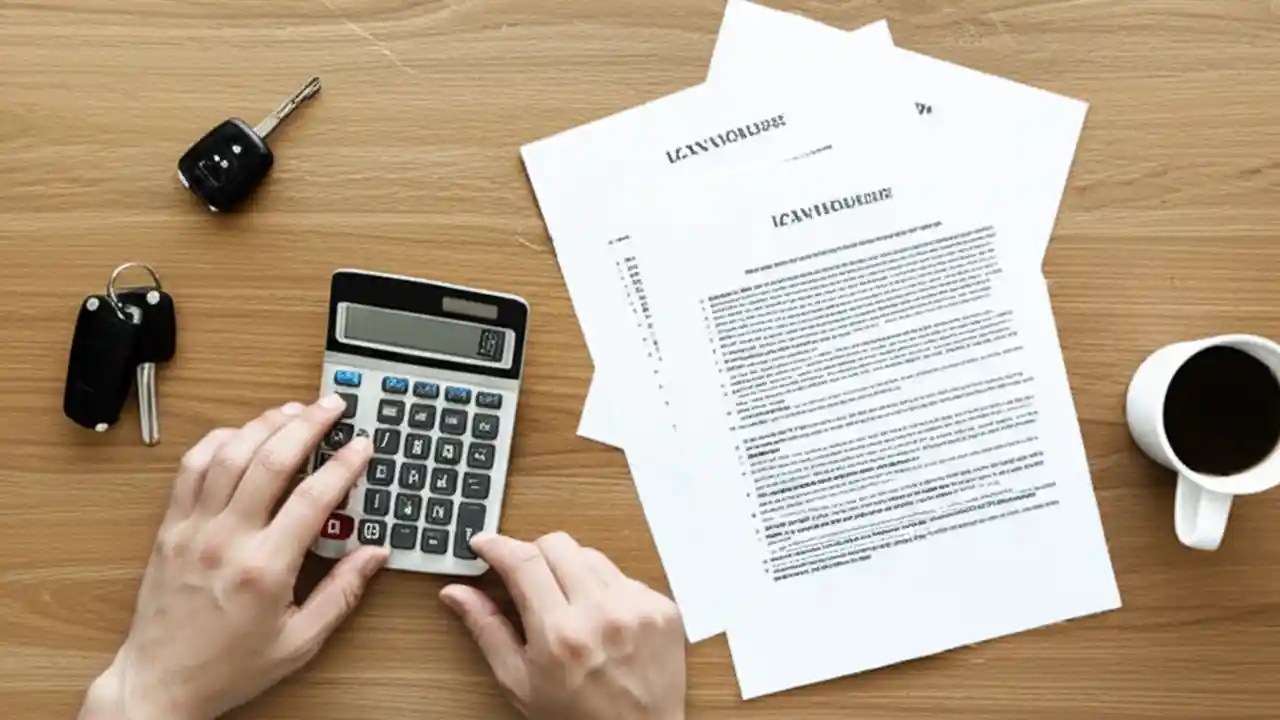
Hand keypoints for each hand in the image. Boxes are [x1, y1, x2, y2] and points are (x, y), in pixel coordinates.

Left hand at [79, 396, 388, 719]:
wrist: (161, 682)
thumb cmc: (230, 667)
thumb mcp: (301, 641)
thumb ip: (342, 593)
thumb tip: (376, 554)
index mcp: (265, 569)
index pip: (313, 499)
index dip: (343, 465)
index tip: (362, 445)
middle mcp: (227, 540)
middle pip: (271, 460)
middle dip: (307, 425)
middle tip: (332, 406)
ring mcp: (193, 529)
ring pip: (229, 454)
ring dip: (264, 424)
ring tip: (292, 410)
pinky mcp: (169, 528)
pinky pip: (191, 468)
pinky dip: (217, 441)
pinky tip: (241, 433)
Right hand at [440, 533, 686, 719]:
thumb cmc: (576, 718)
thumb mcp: (520, 683)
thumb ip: (487, 631)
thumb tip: (456, 593)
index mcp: (559, 635)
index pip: (523, 562)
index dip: (498, 545)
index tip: (484, 543)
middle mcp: (601, 614)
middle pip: (557, 545)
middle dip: (533, 553)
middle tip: (525, 577)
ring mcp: (636, 607)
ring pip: (591, 555)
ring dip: (570, 569)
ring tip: (566, 605)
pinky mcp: (661, 608)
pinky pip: (623, 576)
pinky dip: (605, 588)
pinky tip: (601, 619)